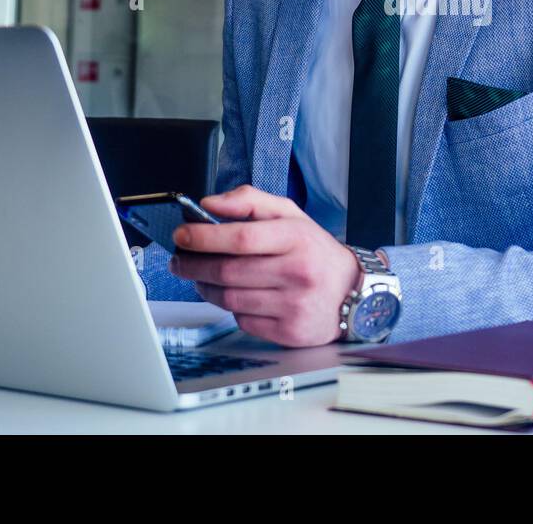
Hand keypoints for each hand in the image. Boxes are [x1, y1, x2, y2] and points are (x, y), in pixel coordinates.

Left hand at [167, 184, 360, 346]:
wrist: (353, 293)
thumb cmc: (314, 251)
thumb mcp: (290, 215)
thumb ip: (250, 201)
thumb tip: (209, 204)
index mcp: (296, 237)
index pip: (241, 237)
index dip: (204, 237)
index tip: (182, 234)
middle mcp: (297, 272)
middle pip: (228, 271)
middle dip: (193, 265)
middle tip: (180, 259)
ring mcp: (293, 305)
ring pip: (229, 299)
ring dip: (205, 287)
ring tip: (200, 277)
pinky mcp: (288, 332)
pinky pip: (242, 320)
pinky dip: (231, 308)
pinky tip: (234, 296)